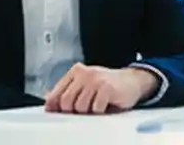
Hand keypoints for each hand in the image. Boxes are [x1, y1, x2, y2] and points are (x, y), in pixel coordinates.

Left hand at [43, 64, 158, 114]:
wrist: (133, 81)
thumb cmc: (108, 85)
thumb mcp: (85, 85)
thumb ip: (68, 91)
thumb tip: (49, 102)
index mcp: (76, 71)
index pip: (56, 94)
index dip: (55, 107)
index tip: (57, 113)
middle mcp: (85, 73)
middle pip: (66, 102)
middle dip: (73, 111)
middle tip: (84, 109)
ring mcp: (96, 79)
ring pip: (79, 107)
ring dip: (88, 111)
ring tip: (96, 105)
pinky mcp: (107, 87)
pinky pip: (95, 109)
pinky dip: (100, 111)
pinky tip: (106, 104)